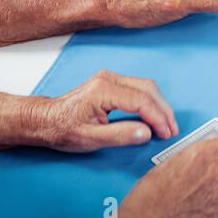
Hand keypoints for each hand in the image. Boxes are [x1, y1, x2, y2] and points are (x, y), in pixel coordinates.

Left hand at [32, 70, 178, 151]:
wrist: (45, 120)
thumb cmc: (62, 130)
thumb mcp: (90, 139)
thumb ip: (120, 136)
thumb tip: (147, 133)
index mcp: (103, 90)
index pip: (141, 100)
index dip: (158, 118)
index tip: (166, 134)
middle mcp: (108, 79)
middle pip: (148, 89)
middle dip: (164, 110)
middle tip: (172, 130)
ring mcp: (109, 78)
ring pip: (145, 86)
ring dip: (159, 105)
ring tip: (166, 125)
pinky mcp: (110, 82)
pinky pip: (138, 87)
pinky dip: (150, 101)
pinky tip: (153, 115)